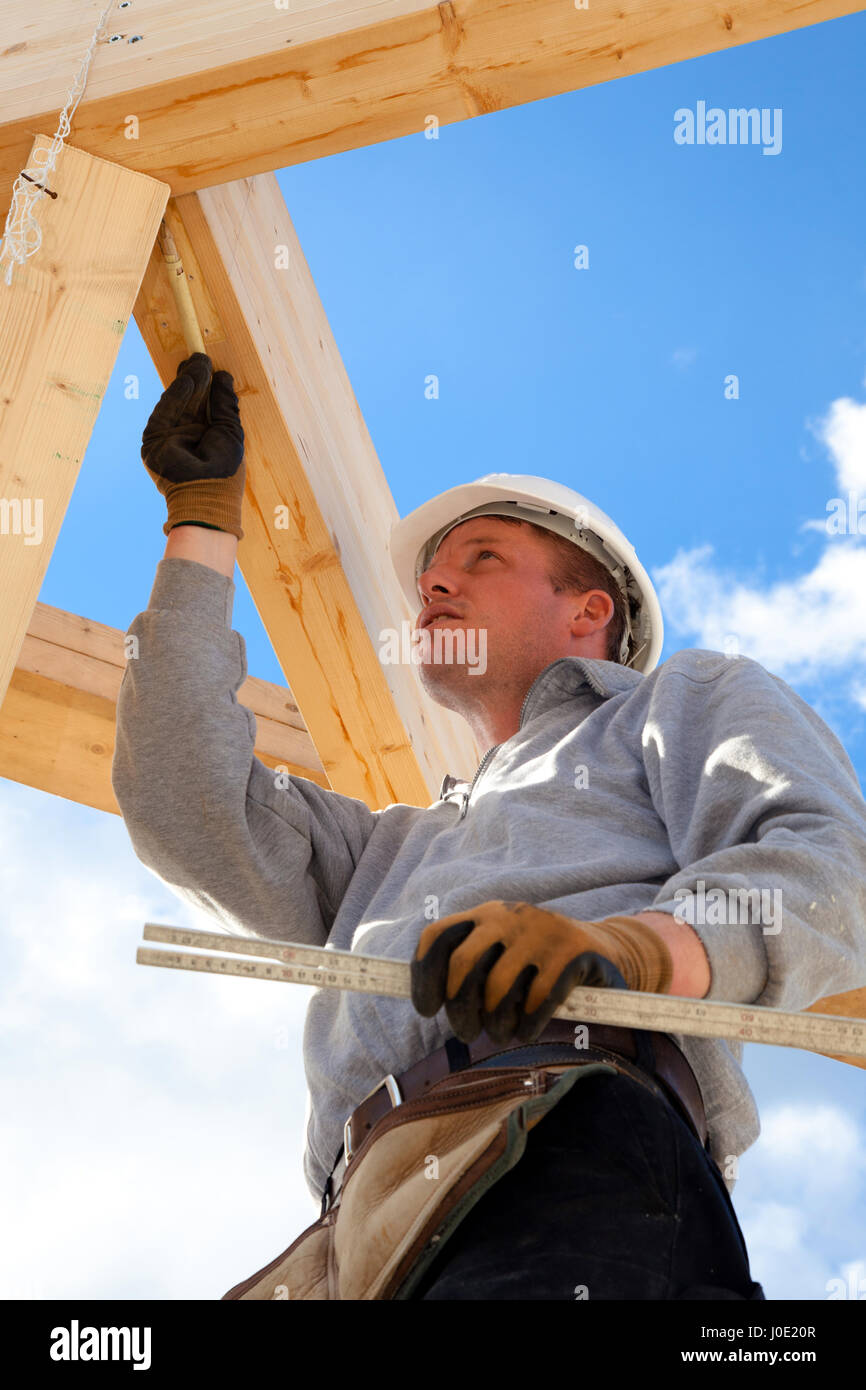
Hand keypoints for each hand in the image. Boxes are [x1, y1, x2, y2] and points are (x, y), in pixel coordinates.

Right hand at [141, 352, 245, 537]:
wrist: (207, 496)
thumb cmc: (225, 470)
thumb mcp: (230, 431)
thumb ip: (225, 404)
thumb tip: (223, 375)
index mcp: (205, 438)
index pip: (203, 406)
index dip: (206, 385)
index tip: (209, 365)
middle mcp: (186, 437)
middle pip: (189, 401)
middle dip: (196, 379)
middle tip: (201, 357)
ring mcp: (170, 438)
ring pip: (177, 403)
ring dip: (188, 382)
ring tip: (198, 363)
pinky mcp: (154, 442)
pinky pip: (164, 413)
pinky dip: (175, 396)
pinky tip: (187, 380)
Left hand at [410, 899, 672, 1044]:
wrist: (604, 950)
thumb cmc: (539, 963)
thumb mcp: (502, 952)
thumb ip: (470, 967)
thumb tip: (430, 1000)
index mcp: (485, 915)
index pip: (437, 937)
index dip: (425, 977)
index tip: (428, 1010)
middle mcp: (510, 917)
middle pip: (463, 965)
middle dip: (460, 1009)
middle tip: (467, 1032)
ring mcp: (543, 931)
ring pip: (498, 988)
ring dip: (495, 1023)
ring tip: (502, 1034)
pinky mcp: (573, 952)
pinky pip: (537, 1000)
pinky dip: (527, 1025)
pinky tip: (528, 1031)